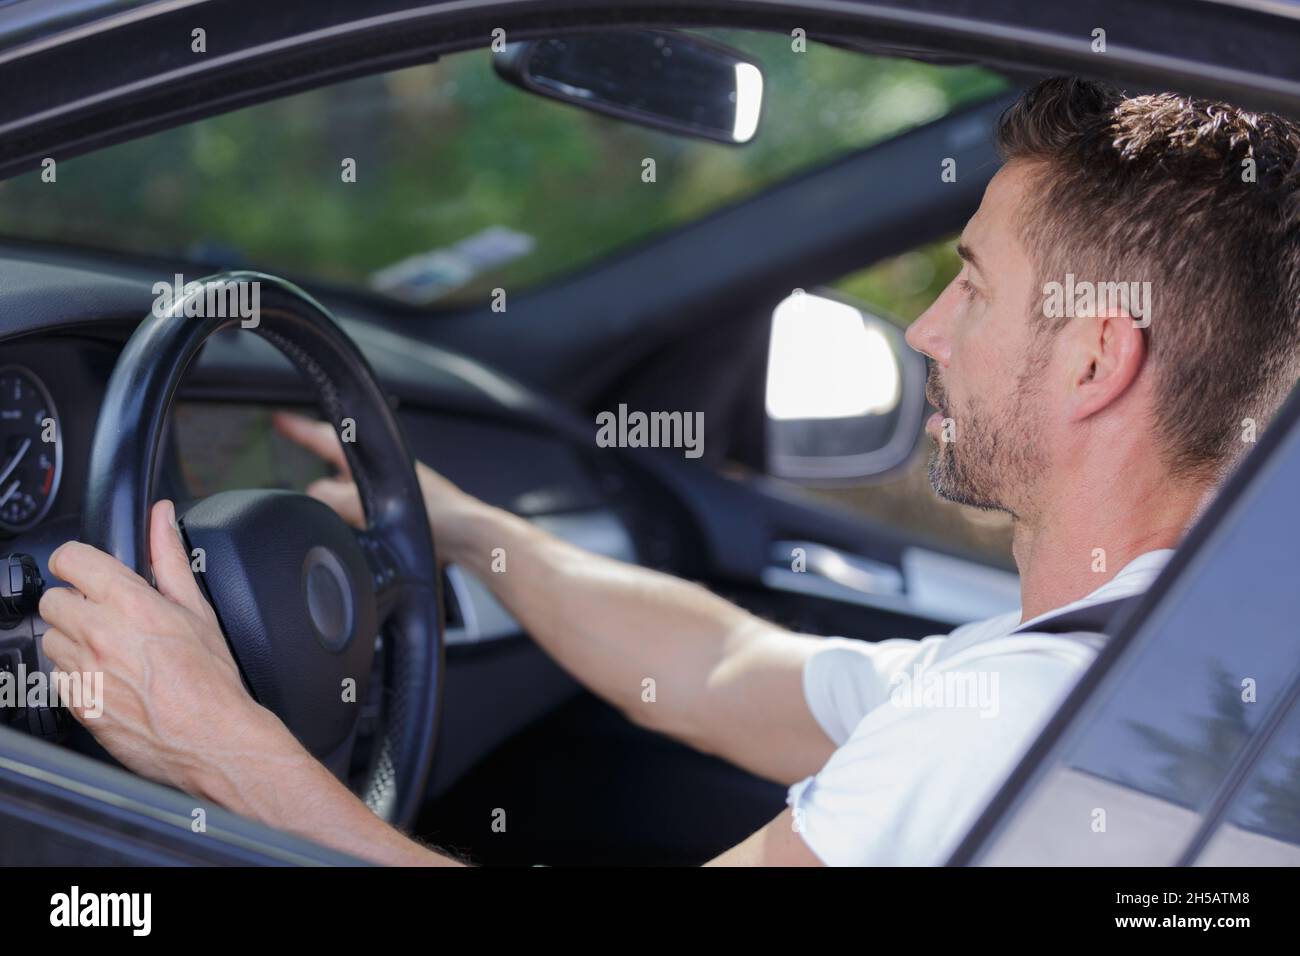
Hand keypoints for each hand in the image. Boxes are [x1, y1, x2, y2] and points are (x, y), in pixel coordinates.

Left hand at [38, 500, 296, 795]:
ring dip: (72, 639)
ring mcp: (84, 671)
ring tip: (110, 651)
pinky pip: (57, 676)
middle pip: (53, 599)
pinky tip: (110, 679)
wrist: (211, 740)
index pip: (70, 559)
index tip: (87, 571)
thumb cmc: (212, 680)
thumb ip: (170, 557)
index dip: (78, 562)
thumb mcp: (198, 609)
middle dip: (77, 603)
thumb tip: (162, 517)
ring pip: (50, 638)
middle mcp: (100, 634)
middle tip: (107, 616)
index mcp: (131, 604)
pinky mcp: (76, 702)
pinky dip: (77, 674)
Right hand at [272, 410, 489, 562]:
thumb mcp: (379, 505)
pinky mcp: (401, 523)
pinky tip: (342, 534)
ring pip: (349, 491)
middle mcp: (387, 476)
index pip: (331, 439)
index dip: (301, 429)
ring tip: (309, 504)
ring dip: (330, 496)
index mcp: (382, 462)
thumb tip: (311, 495)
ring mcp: (394, 498)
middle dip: (314, 456)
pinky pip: (361, 516)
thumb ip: (339, 498)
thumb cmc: (443, 517)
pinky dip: (346, 521)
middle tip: (290, 450)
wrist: (471, 542)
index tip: (279, 419)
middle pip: (339, 461)